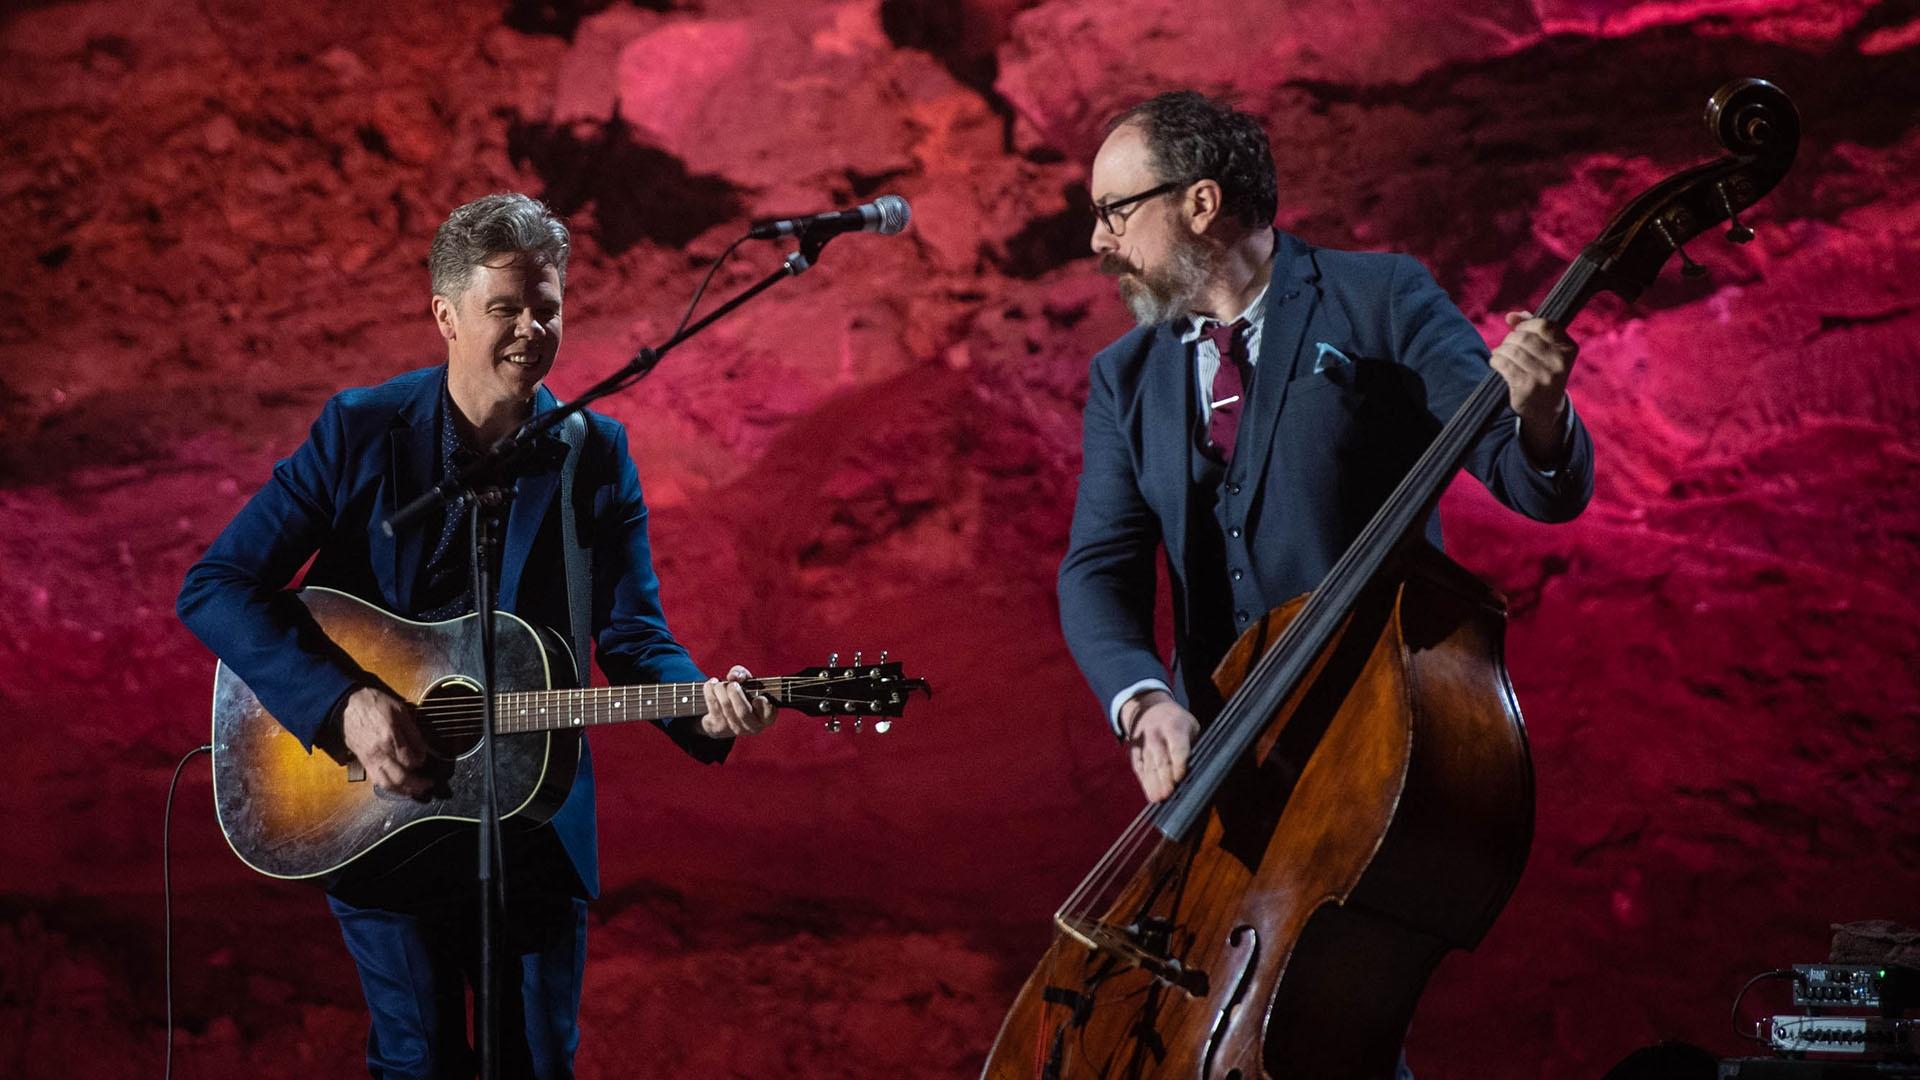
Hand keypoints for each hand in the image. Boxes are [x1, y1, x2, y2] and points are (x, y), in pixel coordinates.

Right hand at [340, 685, 433, 797]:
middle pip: (400, 777)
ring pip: (387, 783)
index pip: (410, 760)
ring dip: (403, 790)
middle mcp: (379, 752)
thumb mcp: (399, 710)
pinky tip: (398, 787)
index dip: (421, 762)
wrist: (347, 705)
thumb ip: (412, 731)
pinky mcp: (363, 762)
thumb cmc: (374, 704)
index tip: (425, 759)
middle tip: (428, 784)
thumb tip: (423, 750)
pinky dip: (389, 786)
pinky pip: (376, 780)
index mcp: (390, 737)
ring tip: (415, 790)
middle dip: (417, 784)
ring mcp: (370, 759)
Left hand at [699, 665, 776, 737]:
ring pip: (726, 707)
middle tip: (732, 684)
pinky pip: (713, 707)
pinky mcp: (719, 728)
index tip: (757, 698)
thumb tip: (734, 676)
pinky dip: (710, 692)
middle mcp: (752, 726)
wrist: (721, 716)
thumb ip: (743, 674)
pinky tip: (711, 686)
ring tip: (719, 684)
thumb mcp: (745, 683)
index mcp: (765, 716)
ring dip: (720, 690)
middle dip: (735, 693)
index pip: (769, 713)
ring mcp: (735, 729)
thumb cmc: (739, 696)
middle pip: (743, 712)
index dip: (764, 705)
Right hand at [1122, 690, 1199, 802]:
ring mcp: (1143, 744)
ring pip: (1148, 766)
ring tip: (1157, 799)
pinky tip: (1150, 793)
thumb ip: (1192, 746)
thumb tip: (1199, 770)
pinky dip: (1144, 781)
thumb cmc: (1178, 723)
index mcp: (1174, 727)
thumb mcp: (1190, 727)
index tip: (1179, 779)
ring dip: (1152, 783)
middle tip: (1167, 795)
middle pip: (1160, 759)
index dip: (1178, 764)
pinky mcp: (1134, 752)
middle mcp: (1156, 735)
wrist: (1150, 708)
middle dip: (1164, 778)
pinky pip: (1139, 768)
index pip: (1177, 748)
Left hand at [1489, 310, 1575, 450]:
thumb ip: (1533, 329)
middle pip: (1525, 338)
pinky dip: (1496, 361)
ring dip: (1501, 350)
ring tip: (1500, 355)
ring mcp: (1544, 377)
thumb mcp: (1547, 351)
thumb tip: (1511, 315)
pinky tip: (1496, 363)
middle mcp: (1560, 363)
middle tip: (1506, 346)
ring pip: (1513, 351)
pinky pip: (1505, 365)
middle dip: (1510, 339)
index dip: (1526, 325)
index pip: (1544, 325)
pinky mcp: (1527, 388)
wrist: (1545, 409)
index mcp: (1569, 349)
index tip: (1518, 331)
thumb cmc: (1544, 372)